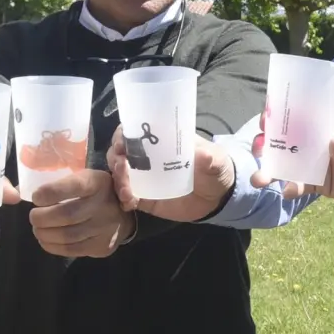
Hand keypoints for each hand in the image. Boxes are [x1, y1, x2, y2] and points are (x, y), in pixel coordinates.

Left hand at [31, 169, 135, 257]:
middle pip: (67, 215)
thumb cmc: (96, 193)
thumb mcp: (85, 179)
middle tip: (33, 217)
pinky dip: (53, 246)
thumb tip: (28, 195)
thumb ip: (62, 184)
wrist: (124, 215)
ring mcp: (104, 228)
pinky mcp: (102, 246)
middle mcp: (103, 205)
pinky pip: (72, 249)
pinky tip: (46, 241)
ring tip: (38, 229)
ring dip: (45, 234)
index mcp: (97, 183)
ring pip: (67, 235)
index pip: (73, 186)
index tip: (36, 197)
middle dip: (42, 217)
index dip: (50, 193)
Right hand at [108, 128, 234, 221]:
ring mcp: (144, 178)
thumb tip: (203, 155)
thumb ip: (210, 157)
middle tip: (122, 168)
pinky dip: (124, 199)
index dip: (123, 134)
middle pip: (120, 152)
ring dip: (118, 179)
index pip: (134, 131)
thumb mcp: (216, 160)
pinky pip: (127, 197)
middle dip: (115, 158)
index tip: (122, 143)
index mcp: (160, 141)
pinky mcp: (145, 198)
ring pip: (119, 174)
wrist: (217, 199)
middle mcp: (147, 157)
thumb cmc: (214, 170)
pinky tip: (130, 203)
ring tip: (127, 190)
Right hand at [254, 122, 333, 202]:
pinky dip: (291, 188)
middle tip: (257, 150)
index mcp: (326, 124)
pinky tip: (286, 191)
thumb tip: (333, 145)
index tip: (265, 117)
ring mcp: (315, 163)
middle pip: (285, 141)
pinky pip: (301, 185)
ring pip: (287, 165)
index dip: (279, 114)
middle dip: (267, 144)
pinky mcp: (319, 184)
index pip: (298, 115)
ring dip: (272, 170)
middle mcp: (315, 142)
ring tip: (259, 179)